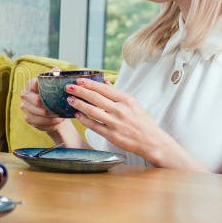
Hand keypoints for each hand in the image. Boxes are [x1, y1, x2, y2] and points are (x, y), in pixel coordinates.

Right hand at [20, 69, 68, 133]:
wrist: (51, 112)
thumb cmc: (53, 97)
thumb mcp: (55, 86)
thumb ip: (54, 76)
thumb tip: (56, 69)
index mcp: (30, 84)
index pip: (35, 84)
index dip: (46, 90)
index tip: (57, 95)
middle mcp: (24, 95)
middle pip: (37, 101)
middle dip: (51, 106)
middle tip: (62, 109)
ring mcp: (24, 107)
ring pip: (39, 113)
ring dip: (52, 116)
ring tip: (62, 116)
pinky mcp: (27, 118)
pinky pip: (39, 122)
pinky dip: (50, 123)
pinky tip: (57, 121)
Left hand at [66, 79, 206, 170]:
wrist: (152, 142)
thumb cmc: (143, 122)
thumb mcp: (133, 104)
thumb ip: (117, 94)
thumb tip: (104, 82)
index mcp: (126, 100)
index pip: (104, 88)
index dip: (89, 84)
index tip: (78, 80)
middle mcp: (120, 110)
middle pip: (95, 98)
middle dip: (80, 91)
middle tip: (68, 87)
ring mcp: (115, 123)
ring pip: (92, 111)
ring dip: (79, 104)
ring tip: (69, 100)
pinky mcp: (111, 135)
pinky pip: (94, 125)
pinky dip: (84, 119)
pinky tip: (77, 115)